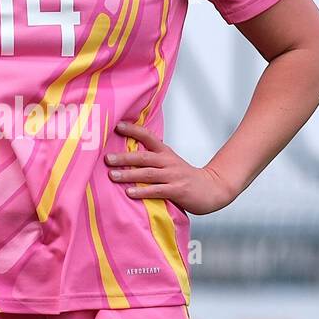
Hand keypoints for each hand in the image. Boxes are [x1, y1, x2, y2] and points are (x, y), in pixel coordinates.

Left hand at [107, 120, 236, 215]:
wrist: (212, 189)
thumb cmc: (185, 177)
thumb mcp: (170, 162)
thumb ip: (152, 159)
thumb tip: (125, 155)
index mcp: (165, 153)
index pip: (148, 137)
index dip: (133, 130)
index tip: (117, 126)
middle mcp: (168, 162)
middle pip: (144, 157)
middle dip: (124, 157)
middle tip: (106, 158)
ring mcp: (173, 176)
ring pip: (148, 173)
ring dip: (129, 174)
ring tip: (112, 175)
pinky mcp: (177, 191)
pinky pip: (157, 190)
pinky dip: (142, 191)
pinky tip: (129, 193)